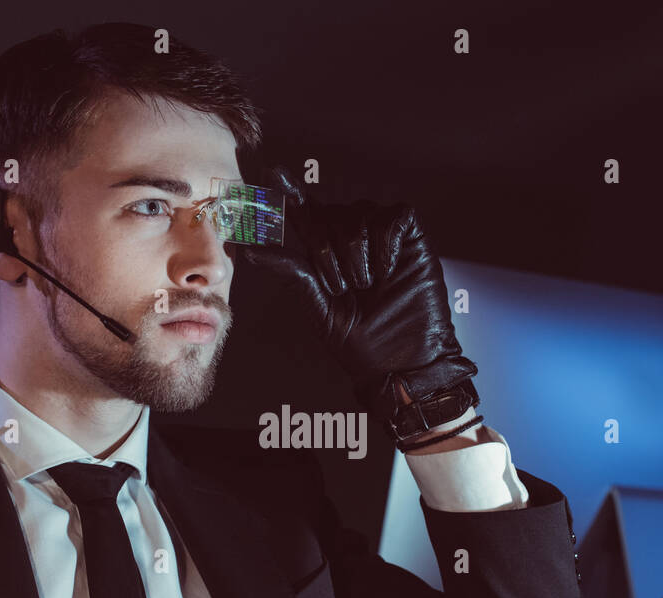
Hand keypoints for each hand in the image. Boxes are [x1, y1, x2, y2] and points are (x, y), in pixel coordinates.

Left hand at [237, 167, 476, 423]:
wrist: (399, 360)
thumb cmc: (360, 340)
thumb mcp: (317, 305)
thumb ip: (291, 270)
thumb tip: (250, 247)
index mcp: (326, 251)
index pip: (305, 211)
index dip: (289, 190)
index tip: (272, 172)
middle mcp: (353, 238)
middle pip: (330, 213)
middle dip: (328, 251)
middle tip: (343, 287)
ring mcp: (383, 236)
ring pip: (359, 214)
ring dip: (357, 254)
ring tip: (367, 285)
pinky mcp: (411, 237)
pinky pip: (393, 218)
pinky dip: (385, 244)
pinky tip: (387, 270)